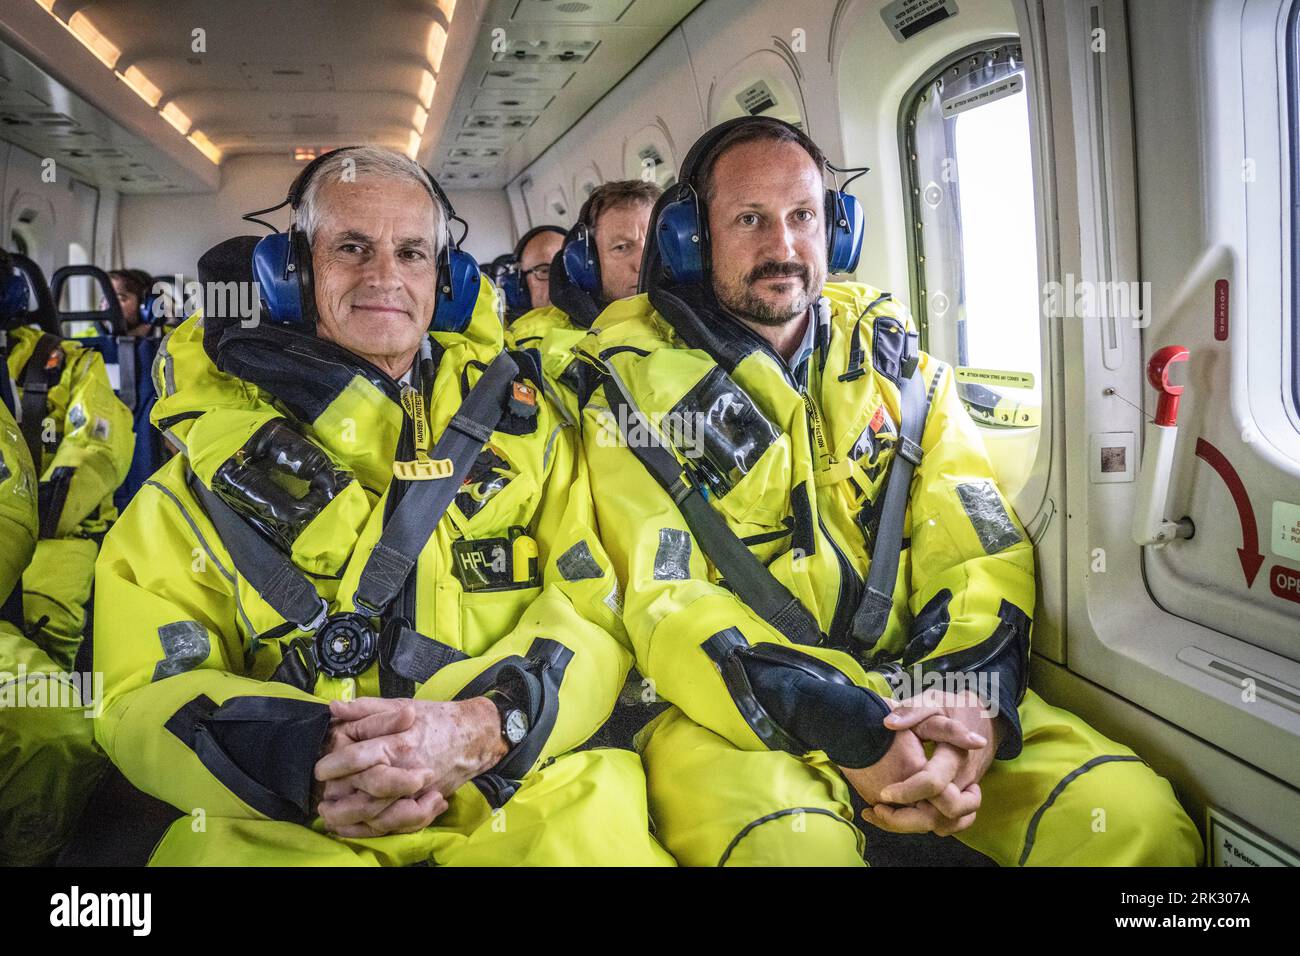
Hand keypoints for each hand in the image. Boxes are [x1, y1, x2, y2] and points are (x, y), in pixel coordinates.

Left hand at [313, 697, 505, 836]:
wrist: (475, 735)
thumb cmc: (436, 719)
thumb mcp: (401, 705)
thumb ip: (366, 708)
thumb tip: (334, 707)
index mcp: (398, 743)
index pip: (359, 757)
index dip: (335, 764)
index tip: (320, 769)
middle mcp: (407, 770)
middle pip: (368, 794)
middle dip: (341, 800)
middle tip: (322, 799)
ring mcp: (418, 791)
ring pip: (380, 815)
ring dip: (352, 820)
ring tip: (330, 816)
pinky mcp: (424, 803)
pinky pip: (396, 824)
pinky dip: (374, 829)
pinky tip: (354, 827)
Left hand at [869, 689, 1002, 834]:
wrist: (984, 717)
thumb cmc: (953, 707)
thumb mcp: (932, 701)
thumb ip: (912, 711)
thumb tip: (889, 723)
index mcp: (955, 754)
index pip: (934, 782)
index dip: (907, 791)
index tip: (882, 792)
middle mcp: (964, 779)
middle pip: (942, 814)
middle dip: (907, 818)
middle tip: (875, 808)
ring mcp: (965, 791)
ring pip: (946, 824)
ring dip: (913, 825)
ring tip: (881, 814)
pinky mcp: (962, 798)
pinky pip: (949, 823)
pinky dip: (926, 825)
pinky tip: (900, 815)